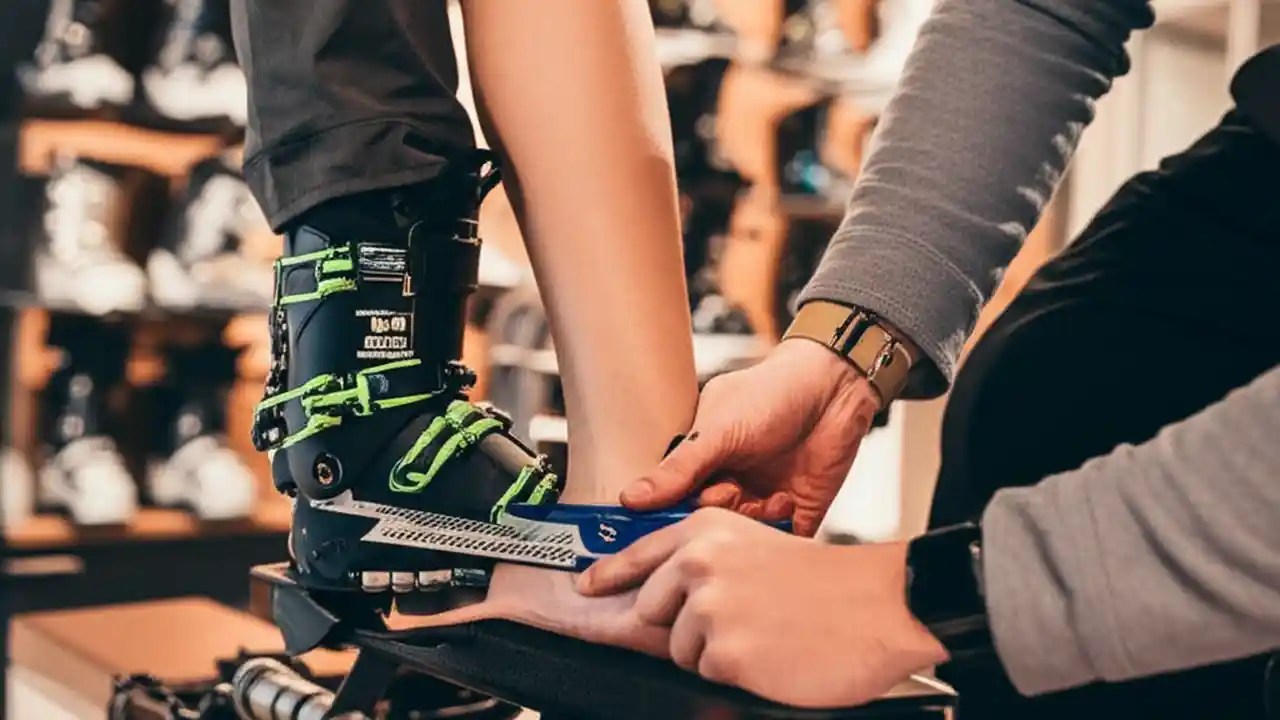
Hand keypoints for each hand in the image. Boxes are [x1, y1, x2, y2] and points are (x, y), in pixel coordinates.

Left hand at [577, 508, 947, 707]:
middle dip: (683, 623)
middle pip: (651, 612)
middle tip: (740, 617)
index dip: (607, 575)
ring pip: (680, 649)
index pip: (636, 556)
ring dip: (715, 650)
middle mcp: (698, 565)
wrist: (878, 605)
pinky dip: (738, 671)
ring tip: (764, 632)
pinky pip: (707, 673)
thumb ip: (703, 559)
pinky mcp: (725, 653)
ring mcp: (709, 610)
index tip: (584, 586)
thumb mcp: (755, 546)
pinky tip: (771, 651)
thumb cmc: (823, 580)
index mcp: (703, 533)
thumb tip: (658, 590)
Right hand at [622, 338, 880, 535]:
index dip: (672, 514)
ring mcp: (761, 500)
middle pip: (707, 524)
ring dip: (752, 521)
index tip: (673, 520)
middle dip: (716, 515)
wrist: (835, 386)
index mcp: (700, 462)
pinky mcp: (797, 512)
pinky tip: (786, 499)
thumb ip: (678, 470)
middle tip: (728, 492)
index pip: (673, 502)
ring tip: (767, 495)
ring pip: (743, 536)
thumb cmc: (772, 393)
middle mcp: (728, 484)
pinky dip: (780, 531)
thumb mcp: (719, 431)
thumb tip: (629, 498)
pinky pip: (781, 540)